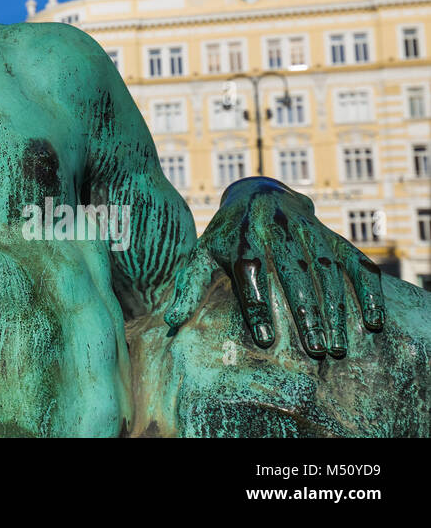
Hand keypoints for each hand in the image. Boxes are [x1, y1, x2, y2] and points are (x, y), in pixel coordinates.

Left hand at [165, 176, 384, 357]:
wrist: (256, 193)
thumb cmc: (225, 235)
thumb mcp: (201, 254)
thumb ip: (188, 286)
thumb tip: (170, 322)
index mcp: (241, 236)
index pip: (250, 270)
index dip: (259, 305)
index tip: (266, 340)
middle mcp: (276, 229)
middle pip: (293, 273)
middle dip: (306, 313)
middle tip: (316, 351)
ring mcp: (308, 230)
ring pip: (325, 271)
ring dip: (336, 309)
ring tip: (338, 347)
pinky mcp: (333, 235)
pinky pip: (355, 262)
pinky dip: (368, 291)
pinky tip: (374, 322)